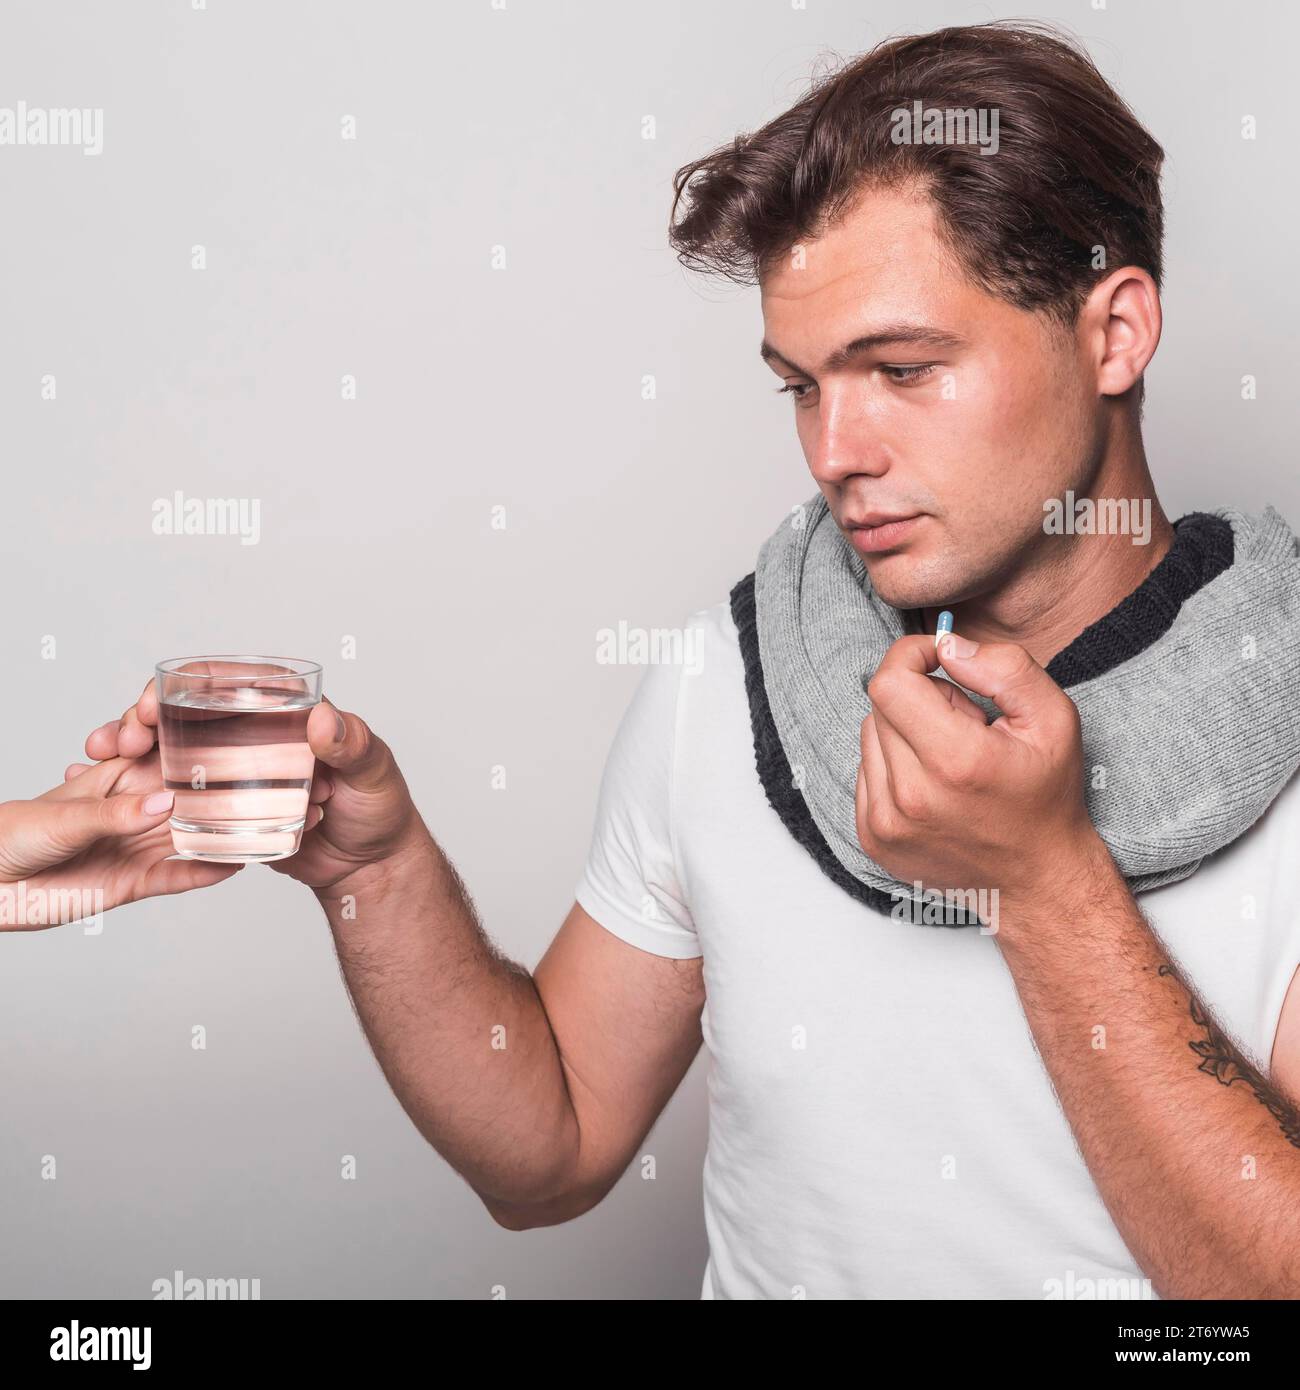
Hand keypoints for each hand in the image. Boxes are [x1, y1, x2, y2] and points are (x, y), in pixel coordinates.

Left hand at [0, 759, 242, 929]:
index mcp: (116, 779)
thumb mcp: (64, 816)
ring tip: (258, 829)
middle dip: (220, 796)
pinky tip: (229, 866)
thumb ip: (116, 814)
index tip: (232, 737)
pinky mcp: (132, 883)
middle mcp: (133, 812)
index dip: (196, 747)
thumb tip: (166, 804)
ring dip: (219, 836)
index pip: (164, 757)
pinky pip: (174, 877)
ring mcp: (135, 847)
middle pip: (186, 801)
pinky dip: (201, 873)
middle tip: (262, 790)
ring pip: (188, 839)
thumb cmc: (11, 835)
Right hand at [85, 682, 425, 895]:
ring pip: (171, 748)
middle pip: (186, 712)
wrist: (369, 867)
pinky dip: (140, 788)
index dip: (182, 682)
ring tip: (100, 757)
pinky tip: (104, 789)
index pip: (226, 682)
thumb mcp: (376, 774)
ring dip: (130, 746)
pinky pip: (177, 792)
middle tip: (122, 738)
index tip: (150, 702)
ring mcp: (237, 770)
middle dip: (141, 715)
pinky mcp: (227, 807)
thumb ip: (355, 747)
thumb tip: (323, 718)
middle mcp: (256, 734)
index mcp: (289, 711)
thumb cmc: (382, 812)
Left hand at [856, 629, 1112, 922]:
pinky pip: (866, 770)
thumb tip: (946, 646)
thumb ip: (1004, 668)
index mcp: (955, 762)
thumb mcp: (1053, 719)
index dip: (911, 656)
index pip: (889, 681)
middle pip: (881, 706)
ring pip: (870, 735)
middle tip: (965, 725)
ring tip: (950, 759)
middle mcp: (911, 797)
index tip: (940, 661)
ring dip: (905, 732)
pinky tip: (933, 784)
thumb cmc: (1047, 797)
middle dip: (920, 698)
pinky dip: (894, 764)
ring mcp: (886, 823)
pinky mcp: (872, 838)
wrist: (1037, 881)